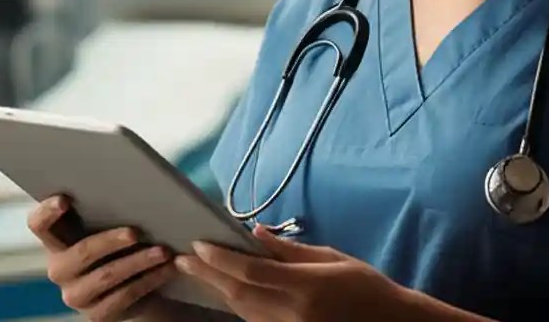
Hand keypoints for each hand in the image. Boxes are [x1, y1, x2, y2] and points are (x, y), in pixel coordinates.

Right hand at [27, 195, 177, 321]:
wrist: (137, 286)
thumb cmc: (122, 245)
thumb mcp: (111, 226)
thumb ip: (109, 208)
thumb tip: (133, 181)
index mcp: (56, 241)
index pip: (39, 225)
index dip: (46, 212)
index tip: (64, 199)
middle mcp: (59, 270)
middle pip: (80, 253)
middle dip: (110, 241)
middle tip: (136, 232)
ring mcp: (76, 295)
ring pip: (107, 276)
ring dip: (138, 261)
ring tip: (162, 251)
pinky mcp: (98, 315)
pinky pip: (124, 296)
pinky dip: (149, 280)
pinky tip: (166, 269)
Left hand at [175, 224, 411, 321]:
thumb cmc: (365, 286)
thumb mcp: (332, 259)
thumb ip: (289, 250)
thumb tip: (253, 235)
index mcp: (306, 288)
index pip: (251, 273)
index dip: (220, 259)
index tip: (199, 245)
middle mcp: (293, 314)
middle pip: (238, 295)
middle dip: (207, 275)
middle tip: (182, 259)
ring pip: (242, 311)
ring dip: (217, 290)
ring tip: (196, 270)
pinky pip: (254, 321)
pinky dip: (236, 304)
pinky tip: (223, 290)